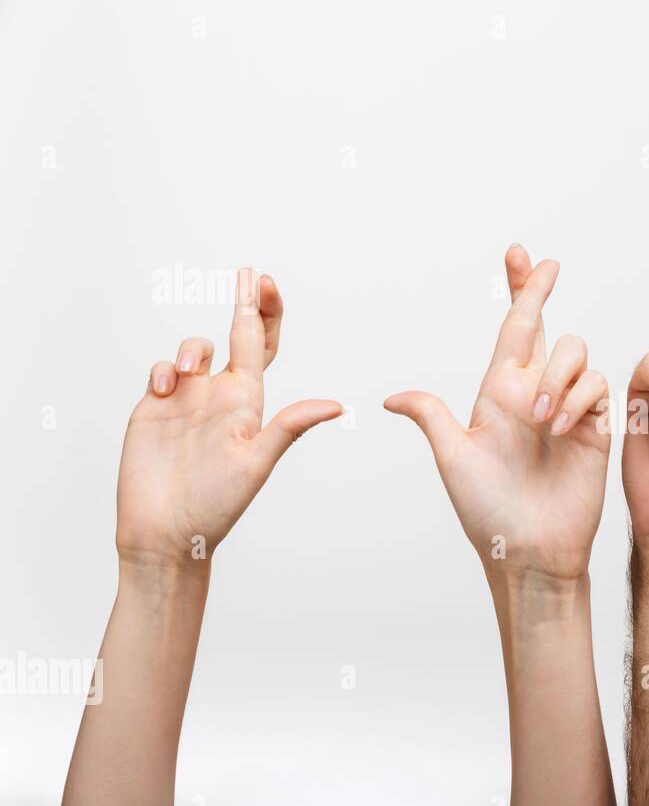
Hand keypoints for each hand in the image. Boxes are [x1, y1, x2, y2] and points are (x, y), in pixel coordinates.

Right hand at [115, 268, 341, 569]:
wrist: (166, 533)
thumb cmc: (216, 505)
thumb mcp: (257, 463)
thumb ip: (290, 428)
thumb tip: (337, 406)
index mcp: (248, 403)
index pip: (262, 348)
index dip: (265, 313)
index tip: (265, 282)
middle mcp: (220, 396)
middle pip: (233, 337)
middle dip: (242, 304)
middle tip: (249, 273)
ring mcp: (187, 400)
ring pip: (194, 350)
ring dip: (193, 348)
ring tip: (190, 371)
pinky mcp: (154, 409)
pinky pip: (160, 370)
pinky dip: (163, 369)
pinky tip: (165, 388)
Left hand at [385, 245, 610, 582]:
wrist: (532, 551)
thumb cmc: (489, 512)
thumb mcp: (454, 459)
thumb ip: (433, 417)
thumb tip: (393, 397)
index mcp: (498, 394)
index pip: (512, 330)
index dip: (519, 291)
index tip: (521, 254)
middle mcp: (534, 394)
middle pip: (547, 327)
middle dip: (543, 292)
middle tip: (549, 265)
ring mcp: (568, 409)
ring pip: (574, 353)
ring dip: (557, 375)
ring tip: (540, 420)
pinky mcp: (596, 428)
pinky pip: (598, 386)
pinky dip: (579, 397)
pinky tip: (561, 428)